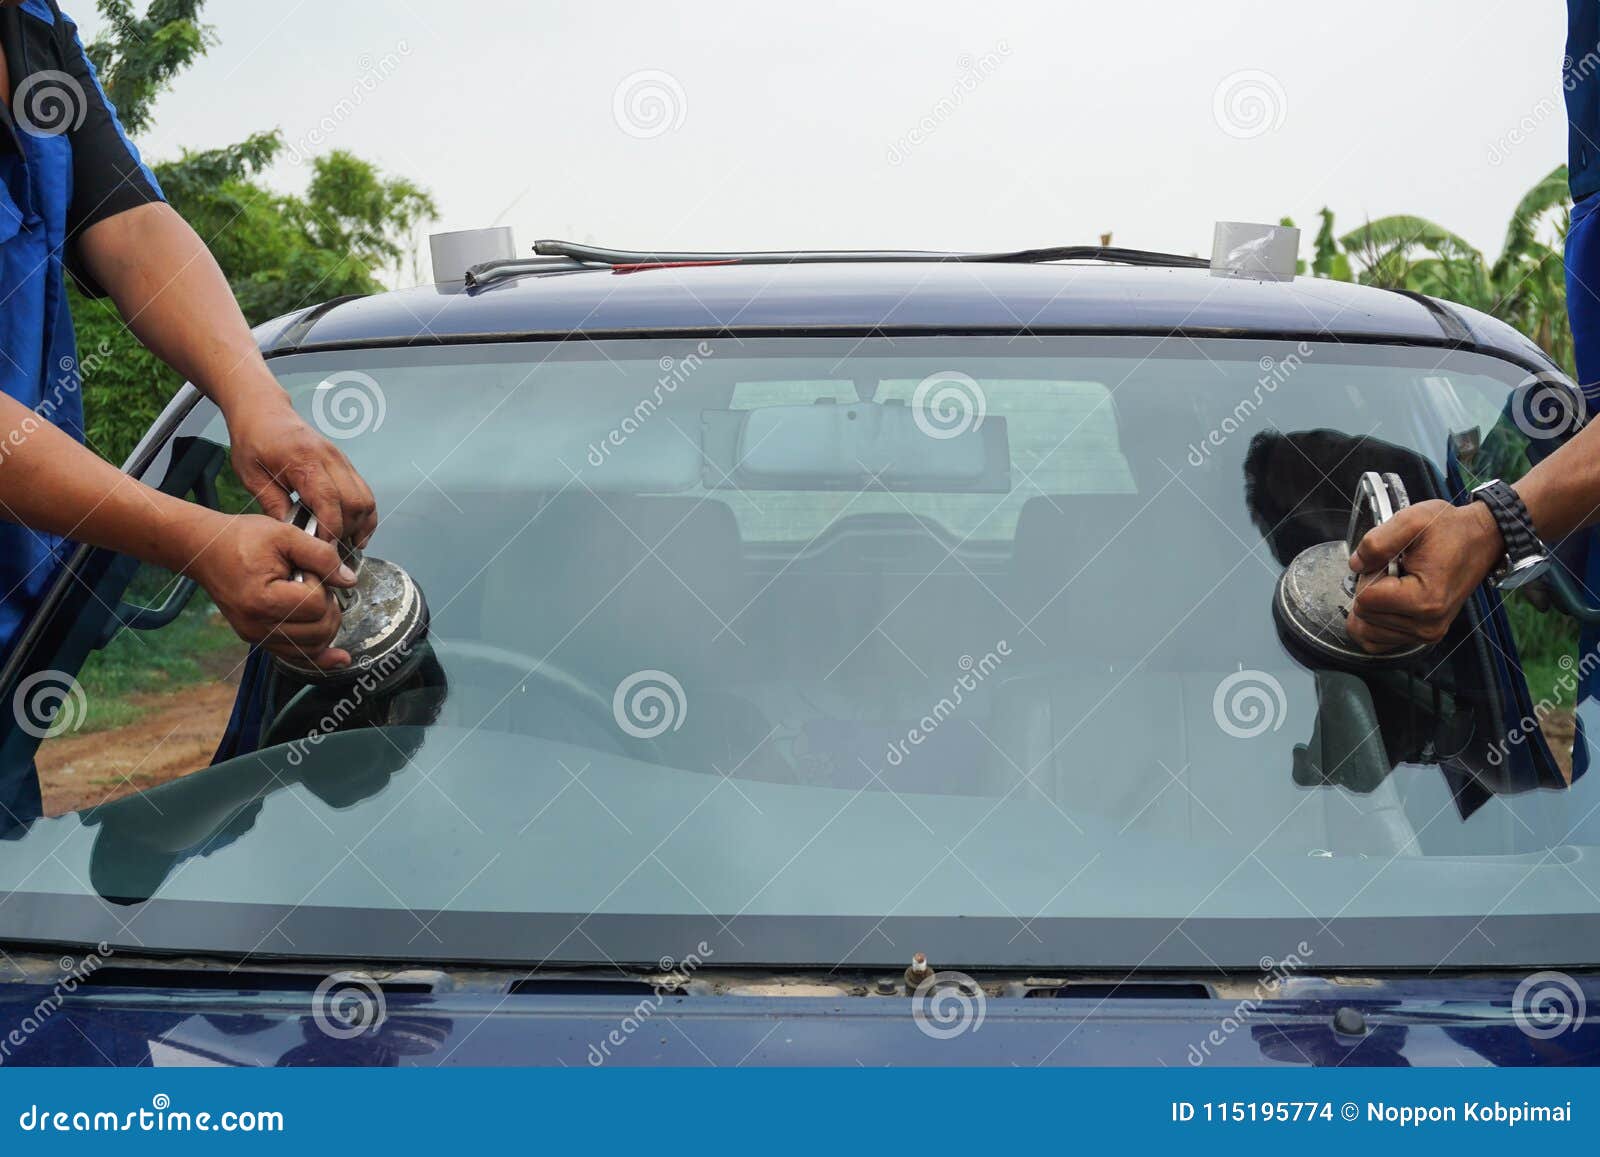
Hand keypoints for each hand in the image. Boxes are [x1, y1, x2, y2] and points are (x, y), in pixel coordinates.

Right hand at [181, 511, 359, 670]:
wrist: (206, 549)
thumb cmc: (241, 538)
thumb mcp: (285, 534)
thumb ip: (322, 556)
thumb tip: (349, 580)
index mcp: (262, 600)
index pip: (316, 605)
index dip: (321, 584)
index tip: (306, 569)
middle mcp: (257, 626)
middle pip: (320, 631)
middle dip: (329, 606)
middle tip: (316, 583)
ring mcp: (256, 636)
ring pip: (312, 649)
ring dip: (326, 625)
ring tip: (314, 599)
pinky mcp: (258, 639)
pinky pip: (295, 657)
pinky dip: (319, 655)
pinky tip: (339, 657)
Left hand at [228, 395, 378, 546]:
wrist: (264, 410)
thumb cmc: (253, 440)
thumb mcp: (251, 475)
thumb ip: (273, 503)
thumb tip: (292, 533)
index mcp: (304, 460)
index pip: (328, 500)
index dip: (330, 528)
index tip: (324, 550)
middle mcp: (330, 459)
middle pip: (355, 502)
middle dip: (346, 531)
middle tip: (331, 550)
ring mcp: (341, 460)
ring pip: (366, 498)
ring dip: (360, 525)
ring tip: (345, 545)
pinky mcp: (345, 463)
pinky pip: (364, 492)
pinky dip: (364, 514)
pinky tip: (354, 531)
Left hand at [1345, 499, 1504, 651]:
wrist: (1481, 539)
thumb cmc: (1451, 530)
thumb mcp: (1412, 520)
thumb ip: (1376, 542)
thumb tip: (1356, 565)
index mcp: (1424, 600)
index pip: (1364, 599)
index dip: (1370, 574)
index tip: (1392, 561)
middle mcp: (1426, 624)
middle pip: (1364, 614)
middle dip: (1371, 588)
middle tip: (1397, 569)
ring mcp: (1426, 634)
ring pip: (1366, 629)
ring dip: (1374, 604)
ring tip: (1399, 582)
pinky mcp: (1423, 636)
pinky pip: (1376, 641)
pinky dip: (1374, 621)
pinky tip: (1389, 602)